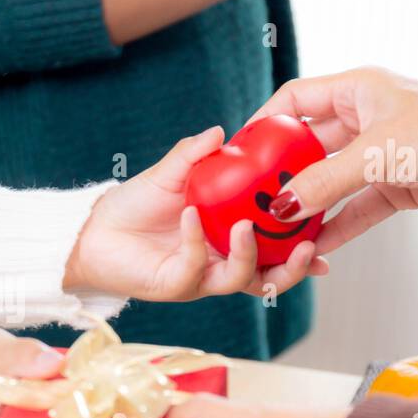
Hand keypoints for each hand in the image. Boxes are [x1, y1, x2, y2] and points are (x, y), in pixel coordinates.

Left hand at [65, 128, 327, 301]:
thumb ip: (196, 155)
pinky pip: (194, 267)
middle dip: (293, 267)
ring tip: (246, 227)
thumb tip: (221, 132)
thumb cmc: (134, 205)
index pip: (275, 249)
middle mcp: (220, 263)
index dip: (302, 249)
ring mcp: (199, 277)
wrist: (92, 229)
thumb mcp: (170, 173)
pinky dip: (196, 240)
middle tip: (308, 246)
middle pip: (269, 277)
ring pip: (239, 280)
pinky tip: (190, 215)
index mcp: (229, 239)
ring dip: (249, 254)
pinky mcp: (173, 285)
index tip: (325, 238)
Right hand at [247, 67, 417, 252]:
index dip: (263, 124)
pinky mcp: (395, 185)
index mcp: (354, 91)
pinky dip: (337, 226)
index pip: (292, 102)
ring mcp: (377, 154)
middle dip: (280, 176)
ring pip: (328, 183)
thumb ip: (324, 181)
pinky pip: (355, 208)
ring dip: (307, 207)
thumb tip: (283, 208)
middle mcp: (361, 120)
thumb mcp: (375, 153)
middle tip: (254, 201)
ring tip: (279, 230)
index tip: (239, 154)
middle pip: (305, 148)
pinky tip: (315, 246)